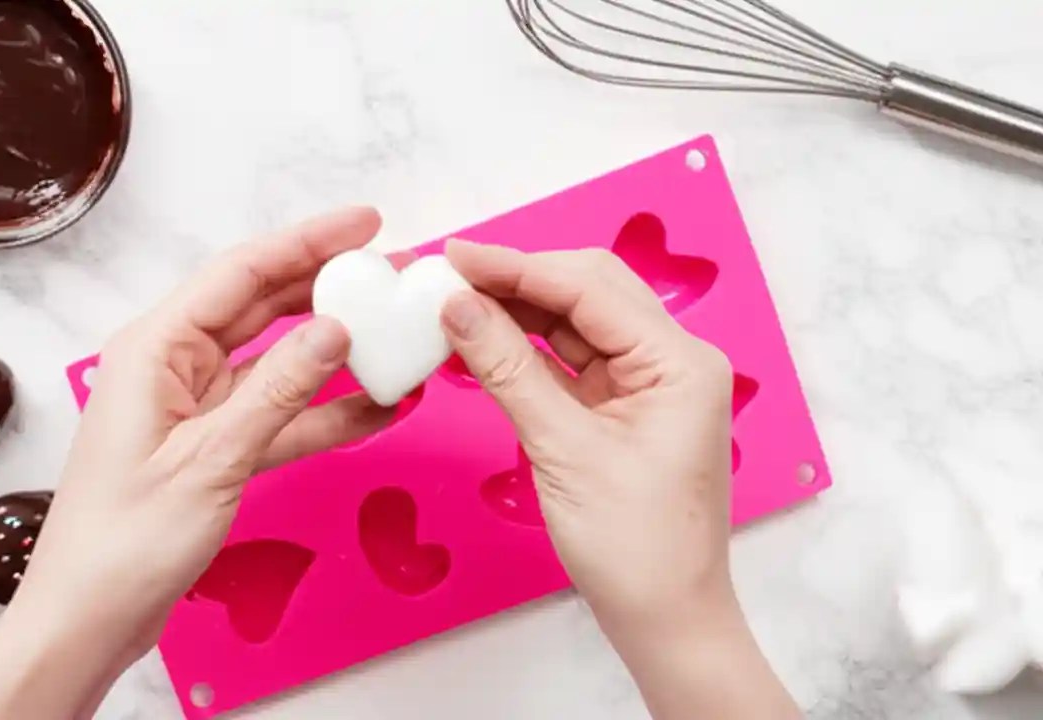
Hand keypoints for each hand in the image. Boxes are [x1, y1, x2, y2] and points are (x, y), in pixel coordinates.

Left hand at [0, 207, 395, 718]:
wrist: (87, 619)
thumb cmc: (125, 542)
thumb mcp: (212, 461)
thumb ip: (278, 391)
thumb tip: (336, 328)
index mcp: (155, 348)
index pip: (241, 273)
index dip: (308, 242)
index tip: (367, 224)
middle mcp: (173, 364)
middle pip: (260, 305)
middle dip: (327, 287)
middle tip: (392, 275)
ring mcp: (194, 406)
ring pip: (276, 360)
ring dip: (334, 352)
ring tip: (395, 333)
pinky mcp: (212, 446)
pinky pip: (278, 414)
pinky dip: (323, 412)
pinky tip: (376, 407)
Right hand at [439, 240, 798, 719]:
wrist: (666, 619)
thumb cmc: (636, 548)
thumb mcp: (563, 452)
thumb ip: (509, 371)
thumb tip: (457, 307)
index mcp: (679, 363)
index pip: (589, 289)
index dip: (516, 267)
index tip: (453, 256)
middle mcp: (671, 360)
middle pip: (587, 291)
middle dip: (517, 279)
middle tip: (446, 276)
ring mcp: (647, 383)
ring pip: (574, 322)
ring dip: (516, 310)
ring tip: (452, 304)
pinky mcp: (622, 408)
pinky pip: (568, 360)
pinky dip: (525, 349)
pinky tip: (481, 340)